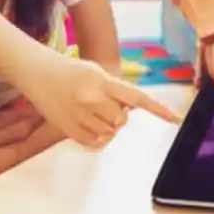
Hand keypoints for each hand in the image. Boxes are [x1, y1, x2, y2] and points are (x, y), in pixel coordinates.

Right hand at [20, 56, 180, 147]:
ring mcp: (78, 115)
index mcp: (101, 80)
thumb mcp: (96, 73)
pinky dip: (97, 137)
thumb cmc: (70, 71)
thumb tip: (133, 109)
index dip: (158, 109)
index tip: (175, 119)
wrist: (37, 72)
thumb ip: (116, 90)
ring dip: (107, 126)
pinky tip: (89, 123)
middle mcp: (91, 98)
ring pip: (109, 133)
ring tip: (92, 110)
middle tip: (104, 103)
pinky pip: (95, 143)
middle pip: (121, 120)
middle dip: (119, 115)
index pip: (137, 97)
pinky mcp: (67, 129)